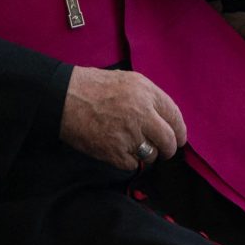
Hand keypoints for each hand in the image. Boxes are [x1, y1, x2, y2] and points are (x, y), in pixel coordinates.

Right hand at [59, 65, 186, 169]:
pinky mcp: (115, 152)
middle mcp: (141, 113)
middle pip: (169, 140)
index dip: (180, 130)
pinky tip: (119, 149)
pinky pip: (133, 164)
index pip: (175, 116)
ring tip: (135, 147)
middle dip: (169, 149)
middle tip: (164, 151)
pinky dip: (129, 161)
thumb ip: (149, 97)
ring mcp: (129, 134)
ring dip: (148, 155)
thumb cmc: (93, 86)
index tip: (179, 138)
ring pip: (152, 155)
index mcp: (146, 92)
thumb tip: (166, 118)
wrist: (64, 98)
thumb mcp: (127, 80)